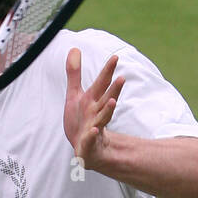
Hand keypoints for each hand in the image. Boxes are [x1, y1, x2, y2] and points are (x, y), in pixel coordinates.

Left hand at [63, 48, 124, 170]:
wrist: (86, 149)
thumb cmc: (82, 120)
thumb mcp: (75, 95)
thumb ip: (75, 73)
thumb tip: (75, 48)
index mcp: (93, 101)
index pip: (102, 83)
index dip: (108, 71)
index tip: (116, 57)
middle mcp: (96, 113)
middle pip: (106, 99)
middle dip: (114, 90)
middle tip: (122, 78)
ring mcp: (93, 129)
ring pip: (103, 119)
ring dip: (108, 111)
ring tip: (113, 102)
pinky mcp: (87, 144)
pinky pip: (90, 141)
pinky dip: (92, 136)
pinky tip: (93, 131)